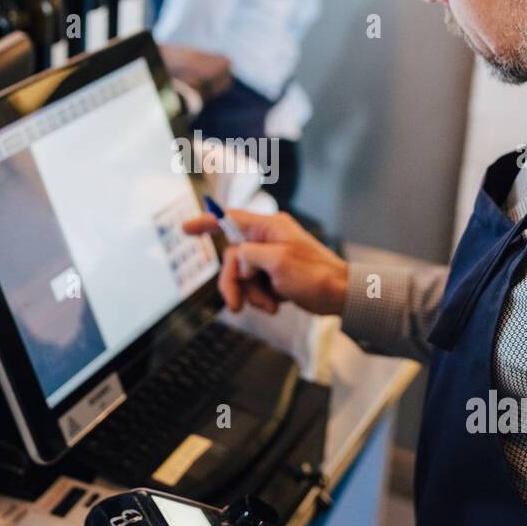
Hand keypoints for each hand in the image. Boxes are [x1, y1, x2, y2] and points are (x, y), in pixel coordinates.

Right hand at [183, 210, 347, 316]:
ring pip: (242, 276)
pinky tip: (276, 305)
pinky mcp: (275, 275)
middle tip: (236, 306)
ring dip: (251, 295)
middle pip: (233, 258)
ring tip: (269, 306)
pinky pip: (255, 286)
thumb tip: (238, 259)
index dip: (206, 223)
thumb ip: (249, 255)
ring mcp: (271, 258)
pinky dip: (261, 298)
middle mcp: (268, 239)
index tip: (185, 229)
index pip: (230, 219)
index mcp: (269, 227)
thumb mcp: (277, 262)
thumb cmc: (315, 275)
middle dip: (234, 283)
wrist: (341, 296)